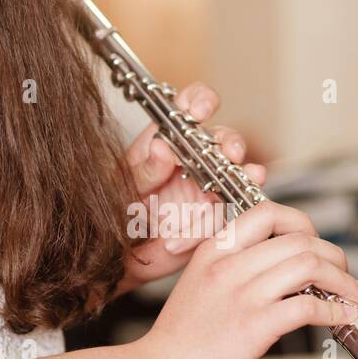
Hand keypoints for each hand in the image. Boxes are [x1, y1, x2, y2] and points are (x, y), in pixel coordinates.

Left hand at [118, 83, 265, 293]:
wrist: (115, 257)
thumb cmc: (114, 212)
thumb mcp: (120, 187)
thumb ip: (143, 169)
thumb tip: (163, 147)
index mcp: (168, 140)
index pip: (190, 107)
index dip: (200, 101)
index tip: (199, 110)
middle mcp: (193, 161)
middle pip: (223, 139)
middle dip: (230, 142)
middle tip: (228, 152)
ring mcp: (208, 190)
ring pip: (237, 175)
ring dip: (243, 176)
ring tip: (236, 184)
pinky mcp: (213, 221)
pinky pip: (224, 219)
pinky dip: (211, 225)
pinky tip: (186, 234)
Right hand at [138, 201, 357, 358]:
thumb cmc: (180, 339)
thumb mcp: (200, 285)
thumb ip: (234, 270)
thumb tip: (282, 272)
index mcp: (215, 250)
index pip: (268, 212)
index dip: (303, 223)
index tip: (316, 242)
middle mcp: (229, 265)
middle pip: (299, 239)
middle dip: (334, 254)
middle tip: (346, 272)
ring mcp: (241, 294)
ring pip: (309, 266)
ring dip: (342, 279)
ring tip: (354, 294)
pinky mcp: (253, 326)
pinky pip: (307, 305)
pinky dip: (334, 310)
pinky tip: (341, 317)